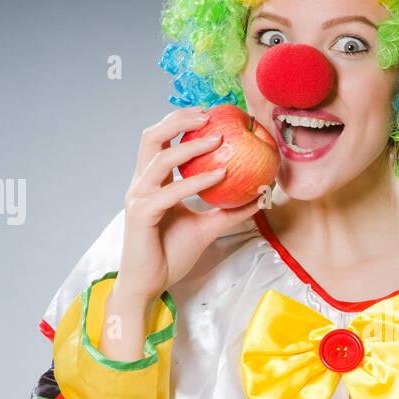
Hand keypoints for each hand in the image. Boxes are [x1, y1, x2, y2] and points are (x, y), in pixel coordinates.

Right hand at [115, 106, 266, 305]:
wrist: (150, 284)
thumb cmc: (171, 255)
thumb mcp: (206, 228)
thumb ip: (229, 211)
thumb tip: (259, 197)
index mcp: (152, 182)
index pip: (160, 141)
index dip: (180, 122)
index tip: (209, 113)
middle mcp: (141, 184)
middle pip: (152, 137)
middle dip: (179, 120)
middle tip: (209, 114)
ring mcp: (138, 197)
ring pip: (160, 158)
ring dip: (191, 145)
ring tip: (219, 138)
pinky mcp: (141, 214)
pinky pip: (172, 191)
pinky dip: (197, 181)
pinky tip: (221, 175)